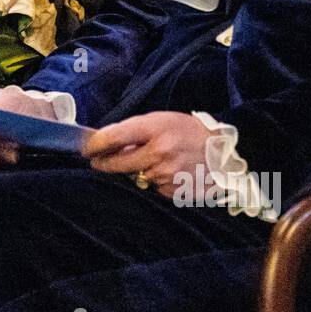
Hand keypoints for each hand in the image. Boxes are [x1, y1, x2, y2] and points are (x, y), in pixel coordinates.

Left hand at [82, 111, 211, 192]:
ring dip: (136, 171)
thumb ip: (133, 131)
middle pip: (118, 164)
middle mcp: (159, 153)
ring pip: (135, 177)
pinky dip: (154, 180)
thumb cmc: (188, 131)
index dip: (95, 145)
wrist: (224, 152)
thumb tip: (105, 142)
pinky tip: (168, 171)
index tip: (85, 149)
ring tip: (155, 160)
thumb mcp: (161, 120)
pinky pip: (152, 187)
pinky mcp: (172, 191)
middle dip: (104, 163)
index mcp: (155, 129)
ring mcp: (165, 175)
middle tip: (97, 162)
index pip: (114, 137)